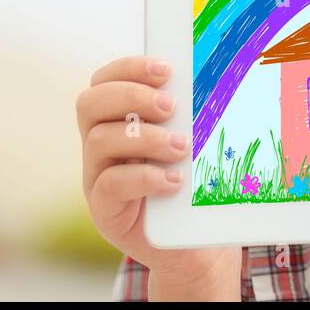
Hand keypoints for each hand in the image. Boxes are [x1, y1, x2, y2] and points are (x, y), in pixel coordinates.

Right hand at [78, 56, 237, 298]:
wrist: (195, 241)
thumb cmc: (195, 182)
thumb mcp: (194, 141)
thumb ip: (192, 113)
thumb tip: (219, 74)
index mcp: (119, 119)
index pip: (105, 80)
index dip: (129, 68)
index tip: (166, 69)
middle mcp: (101, 144)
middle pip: (90, 104)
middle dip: (132, 96)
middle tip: (171, 106)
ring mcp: (97, 177)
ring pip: (99, 140)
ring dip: (144, 137)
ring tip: (181, 147)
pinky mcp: (104, 210)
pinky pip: (109, 186)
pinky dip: (145, 178)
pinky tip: (174, 181)